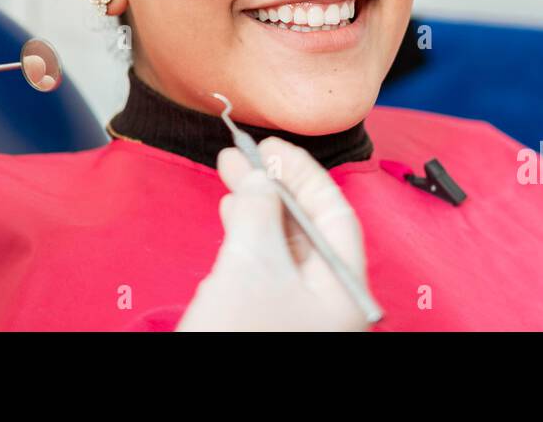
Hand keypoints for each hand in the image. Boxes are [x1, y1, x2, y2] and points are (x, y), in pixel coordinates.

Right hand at [177, 137, 372, 331]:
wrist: (197, 402)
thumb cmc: (239, 336)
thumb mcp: (250, 263)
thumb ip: (260, 211)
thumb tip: (259, 181)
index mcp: (344, 290)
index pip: (335, 214)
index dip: (303, 173)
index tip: (270, 145)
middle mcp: (330, 304)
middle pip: (310, 229)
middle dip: (275, 187)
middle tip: (242, 155)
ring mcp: (301, 319)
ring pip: (284, 248)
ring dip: (257, 208)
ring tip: (228, 176)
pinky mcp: (270, 325)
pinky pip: (266, 270)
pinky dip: (247, 238)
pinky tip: (229, 218)